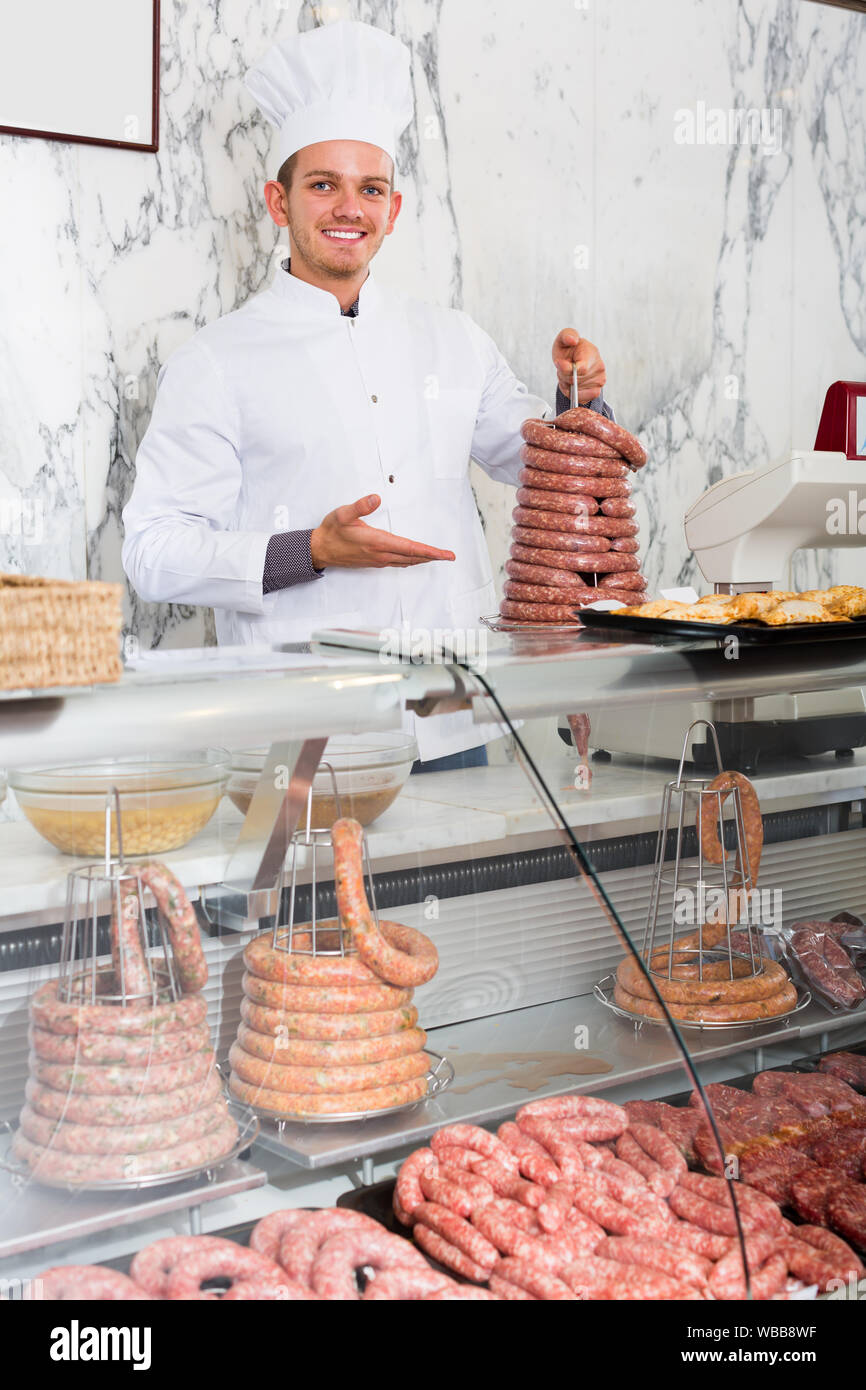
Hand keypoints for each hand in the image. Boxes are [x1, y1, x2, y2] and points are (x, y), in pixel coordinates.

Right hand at [310, 494, 455, 570]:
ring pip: (407, 561)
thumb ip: (360, 506)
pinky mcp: (375, 561)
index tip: (445, 554)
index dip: (430, 551)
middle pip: (413, 557)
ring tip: (437, 557)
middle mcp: (381, 554)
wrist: (320, 550)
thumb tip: (376, 498)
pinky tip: (415, 558)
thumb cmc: (332, 531)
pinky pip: (399, 563)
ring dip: (424, 559)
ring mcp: (378, 560)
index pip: (411, 548)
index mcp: (378, 542)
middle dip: (433, 556)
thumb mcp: (343, 514)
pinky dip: (411, 560)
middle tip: (449, 556)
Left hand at [552, 329, 606, 403]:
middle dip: (564, 376)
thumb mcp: (563, 339)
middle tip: (564, 367)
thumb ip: (567, 336)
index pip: (581, 369)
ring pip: (576, 391)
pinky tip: (572, 384)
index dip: (567, 369)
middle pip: (575, 381)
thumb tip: (573, 340)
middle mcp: (599, 366)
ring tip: (568, 374)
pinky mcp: (596, 391)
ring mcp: (600, 380)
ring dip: (566, 385)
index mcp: (592, 352)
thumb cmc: (568, 349)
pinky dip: (572, 394)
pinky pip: (581, 399)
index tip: (559, 363)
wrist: (574, 358)